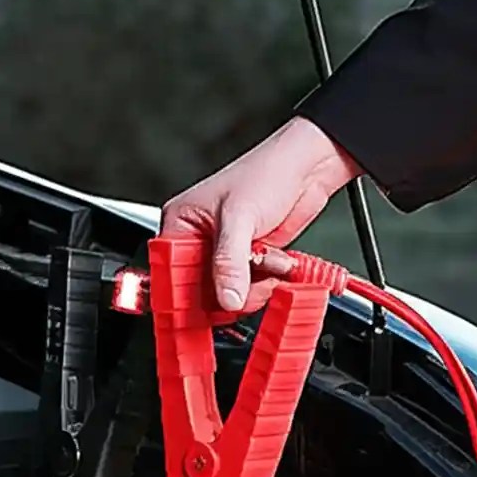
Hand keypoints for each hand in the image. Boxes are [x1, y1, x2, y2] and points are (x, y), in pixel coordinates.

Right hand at [160, 116, 362, 311]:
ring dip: (255, 286)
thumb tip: (226, 299)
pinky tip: (277, 262)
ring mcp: (225, 254)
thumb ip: (230, 263)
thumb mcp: (240, 217)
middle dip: (228, 291)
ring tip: (269, 262)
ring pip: (228, 294)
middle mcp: (199, 242)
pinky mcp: (249, 261)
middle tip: (248, 283)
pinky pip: (251, 288)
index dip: (182, 293)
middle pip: (199, 290)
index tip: (201, 308)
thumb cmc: (266, 174)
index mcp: (181, 224)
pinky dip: (268, 282)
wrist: (307, 169)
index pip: (169, 272)